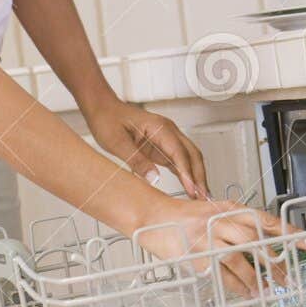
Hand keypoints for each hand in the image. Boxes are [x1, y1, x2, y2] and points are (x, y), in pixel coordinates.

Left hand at [86, 98, 208, 198]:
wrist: (103, 109)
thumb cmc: (108, 119)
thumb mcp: (117, 143)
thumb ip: (136, 161)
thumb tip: (154, 179)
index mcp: (159, 127)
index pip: (179, 152)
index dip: (188, 173)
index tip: (192, 189)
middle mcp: (168, 131)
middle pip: (192, 155)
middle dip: (199, 176)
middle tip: (203, 197)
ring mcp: (167, 138)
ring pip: (189, 158)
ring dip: (196, 176)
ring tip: (200, 197)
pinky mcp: (162, 146)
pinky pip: (179, 161)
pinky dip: (186, 174)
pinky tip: (190, 187)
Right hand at [130, 192, 305, 296]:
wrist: (152, 217)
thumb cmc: (185, 217)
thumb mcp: (214, 212)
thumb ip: (237, 224)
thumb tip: (265, 244)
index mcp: (228, 208)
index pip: (264, 219)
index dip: (287, 232)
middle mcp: (220, 221)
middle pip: (255, 241)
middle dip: (274, 262)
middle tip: (288, 278)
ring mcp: (207, 239)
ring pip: (240, 259)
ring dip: (256, 277)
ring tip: (268, 290)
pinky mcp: (196, 256)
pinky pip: (221, 274)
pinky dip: (237, 285)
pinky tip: (247, 292)